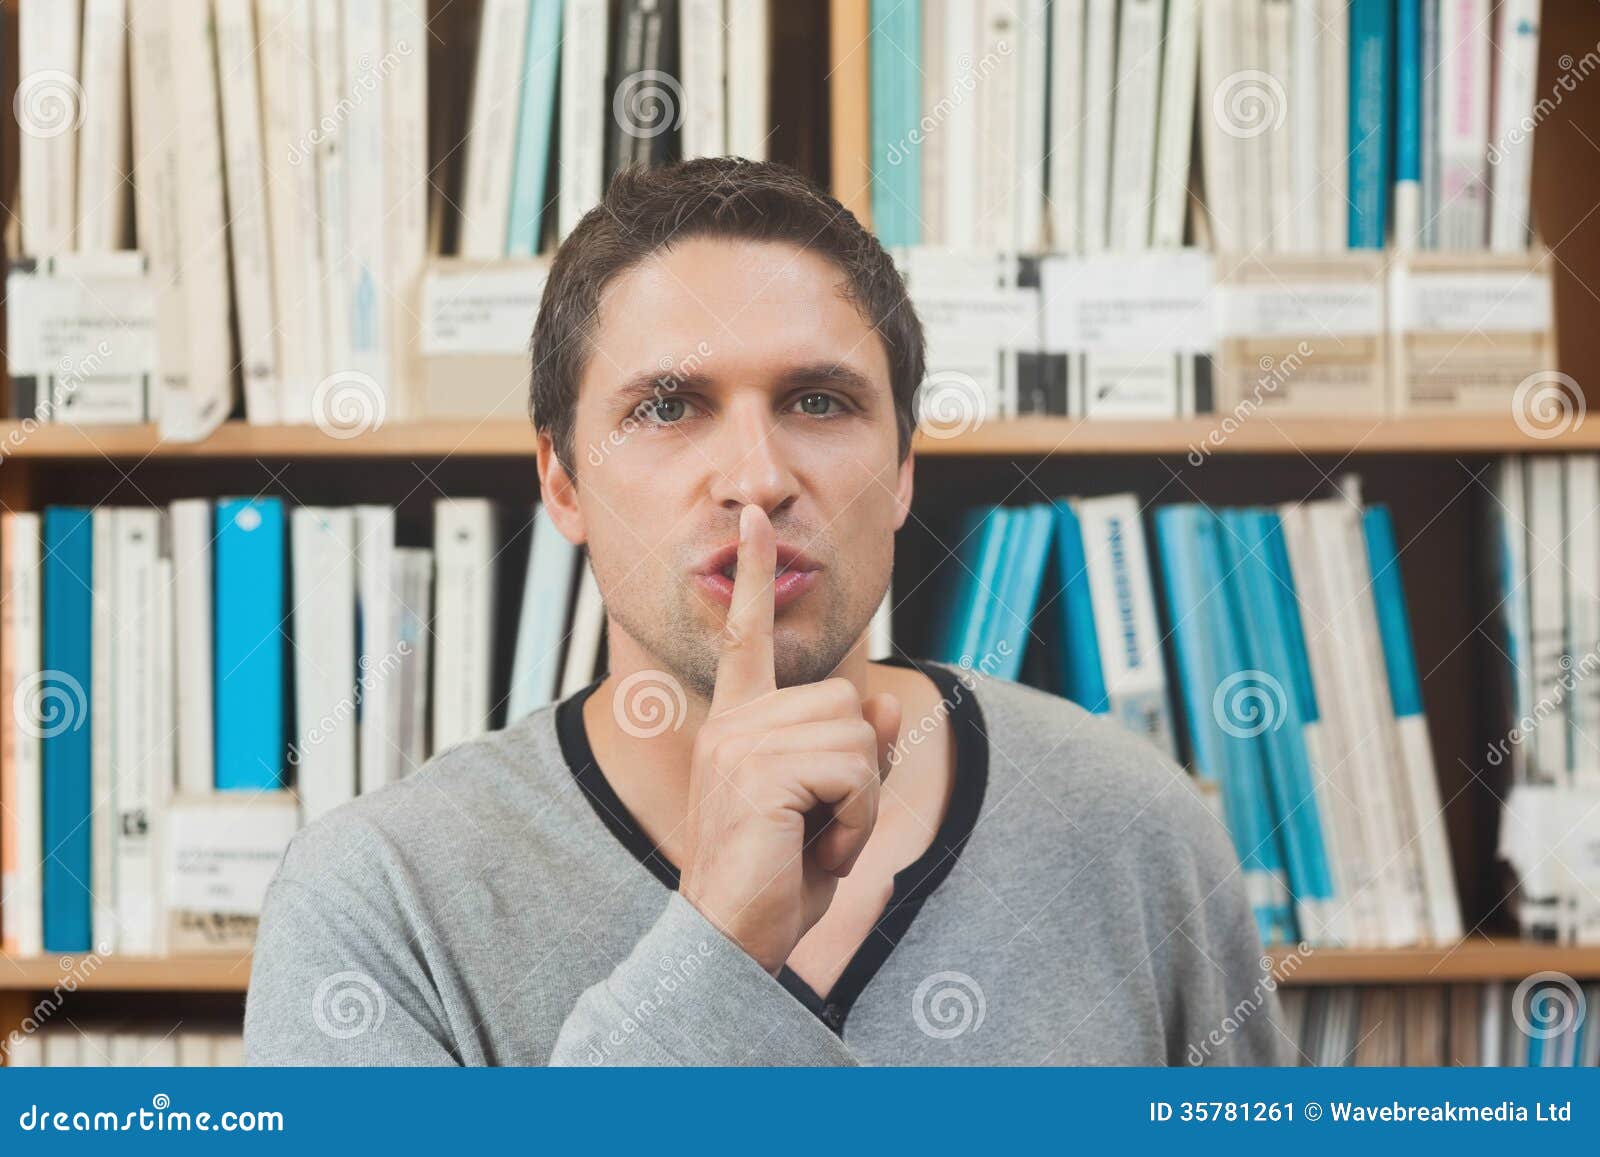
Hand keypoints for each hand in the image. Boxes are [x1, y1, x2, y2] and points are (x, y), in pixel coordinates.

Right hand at [677, 504, 901, 974]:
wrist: (729, 944)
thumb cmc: (775, 883)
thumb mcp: (831, 812)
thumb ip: (859, 754)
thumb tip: (889, 701)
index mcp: (736, 726)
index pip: (745, 637)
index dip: (753, 576)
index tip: (754, 522)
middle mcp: (733, 724)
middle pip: (845, 702)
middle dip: (857, 771)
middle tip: (818, 827)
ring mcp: (742, 744)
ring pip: (856, 733)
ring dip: (858, 800)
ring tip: (813, 841)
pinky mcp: (761, 770)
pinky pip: (854, 768)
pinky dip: (856, 818)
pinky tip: (815, 849)